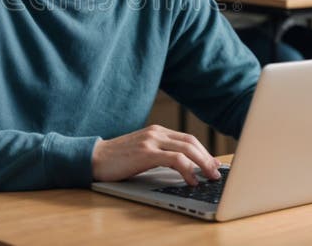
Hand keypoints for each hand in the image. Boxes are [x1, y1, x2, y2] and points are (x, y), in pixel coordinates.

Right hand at [92, 125, 221, 185]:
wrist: (94, 158)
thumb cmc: (117, 159)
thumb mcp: (142, 153)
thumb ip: (160, 154)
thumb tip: (183, 168)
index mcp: (156, 132)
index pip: (188, 139)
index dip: (204, 152)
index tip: (213, 164)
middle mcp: (156, 133)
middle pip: (191, 142)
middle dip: (207, 158)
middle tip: (217, 172)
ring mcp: (151, 141)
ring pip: (186, 149)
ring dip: (202, 163)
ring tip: (210, 177)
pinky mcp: (146, 153)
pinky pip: (174, 159)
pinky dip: (187, 169)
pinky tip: (191, 180)